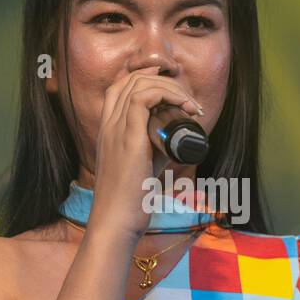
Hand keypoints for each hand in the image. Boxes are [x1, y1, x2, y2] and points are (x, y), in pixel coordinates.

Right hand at [88, 65, 202, 237]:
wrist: (116, 220)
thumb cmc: (130, 198)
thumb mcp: (145, 164)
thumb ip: (156, 147)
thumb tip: (178, 137)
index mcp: (108, 129)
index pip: (121, 87)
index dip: (147, 79)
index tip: (174, 92)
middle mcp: (108, 124)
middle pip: (131, 80)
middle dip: (164, 82)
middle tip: (187, 101)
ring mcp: (116, 129)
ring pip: (138, 85)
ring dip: (171, 89)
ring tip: (191, 106)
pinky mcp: (128, 138)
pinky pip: (144, 99)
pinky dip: (167, 95)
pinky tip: (184, 108)